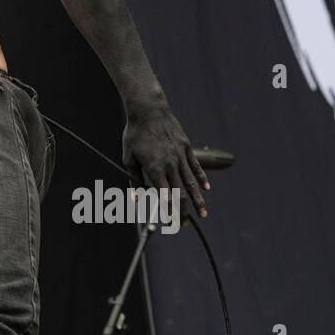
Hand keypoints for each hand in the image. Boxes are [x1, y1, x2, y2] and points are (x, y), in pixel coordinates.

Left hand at [122, 104, 209, 219]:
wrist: (149, 110)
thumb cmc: (135, 134)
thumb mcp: (128, 157)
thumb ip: (133, 178)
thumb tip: (136, 198)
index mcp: (154, 168)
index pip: (164, 195)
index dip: (169, 210)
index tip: (171, 221)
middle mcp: (170, 164)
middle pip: (180, 192)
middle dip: (183, 210)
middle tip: (184, 224)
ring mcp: (180, 155)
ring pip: (191, 182)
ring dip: (197, 200)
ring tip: (202, 214)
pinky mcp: (186, 147)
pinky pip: (195, 166)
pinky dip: (201, 178)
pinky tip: (206, 189)